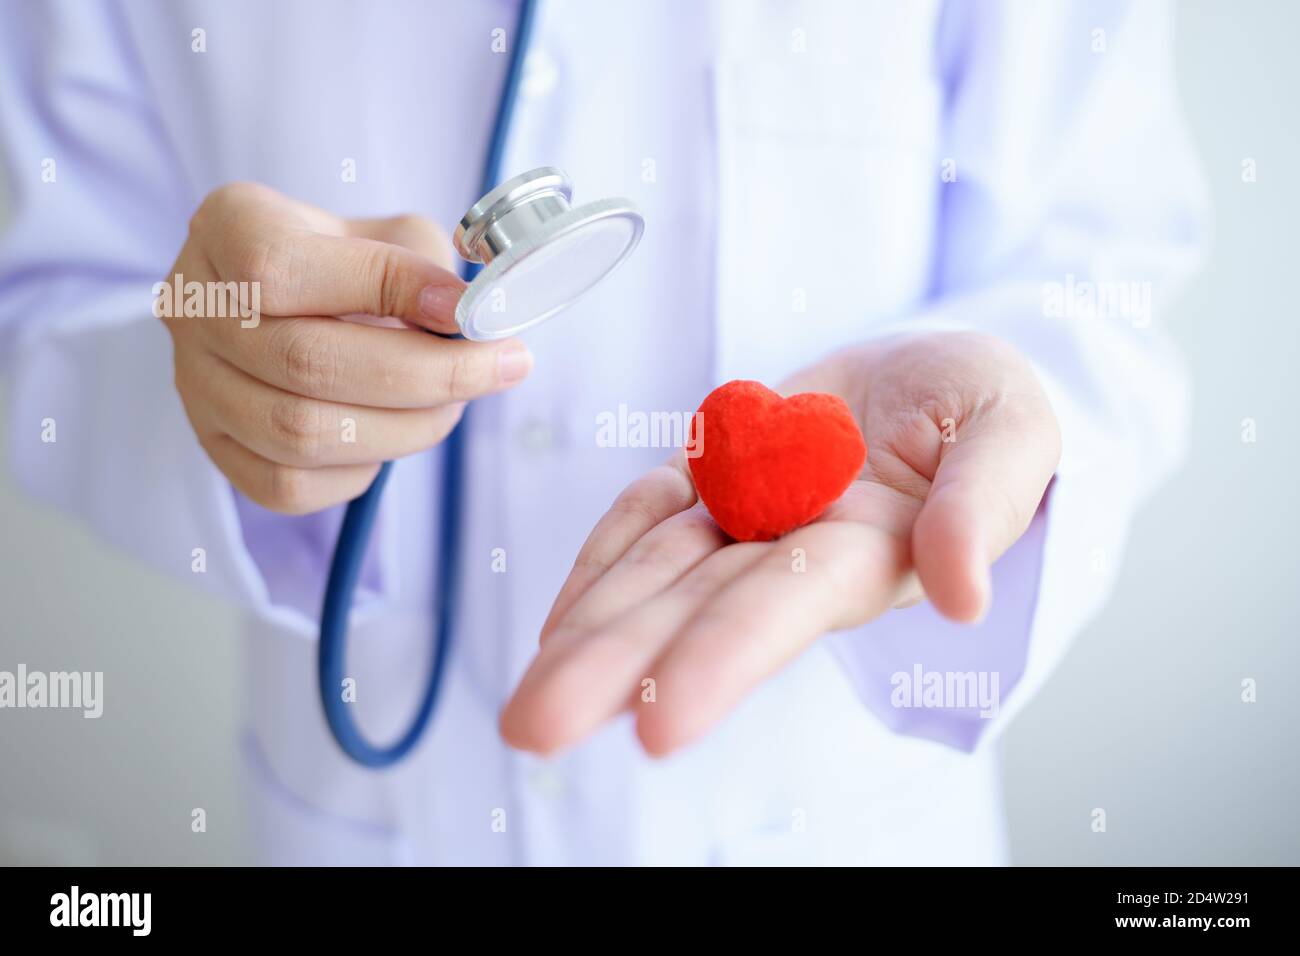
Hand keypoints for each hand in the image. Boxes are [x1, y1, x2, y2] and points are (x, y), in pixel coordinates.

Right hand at [160, 182, 533, 513]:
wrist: (293, 300)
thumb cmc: (352, 261)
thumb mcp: (391, 234)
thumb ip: (428, 267)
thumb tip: (475, 319)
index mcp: (229, 225)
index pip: (283, 268)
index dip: (386, 290)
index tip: (467, 311)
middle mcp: (195, 305)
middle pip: (305, 363)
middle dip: (426, 375)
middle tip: (497, 367)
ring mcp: (194, 384)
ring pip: (301, 434)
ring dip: (404, 428)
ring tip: (454, 403)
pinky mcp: (215, 447)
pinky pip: (289, 485)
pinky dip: (361, 468)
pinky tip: (395, 432)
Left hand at [501, 331, 1059, 755]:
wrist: (936, 372)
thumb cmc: (991, 407)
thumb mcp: (1013, 437)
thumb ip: (982, 507)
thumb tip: (962, 595)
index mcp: (868, 551)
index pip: (785, 608)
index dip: (723, 659)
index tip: (657, 724)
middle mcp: (795, 551)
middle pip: (693, 610)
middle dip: (616, 666)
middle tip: (533, 728)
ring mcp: (749, 517)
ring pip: (658, 574)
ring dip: (592, 628)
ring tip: (525, 701)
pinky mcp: (717, 479)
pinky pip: (651, 517)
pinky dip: (604, 557)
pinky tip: (560, 616)